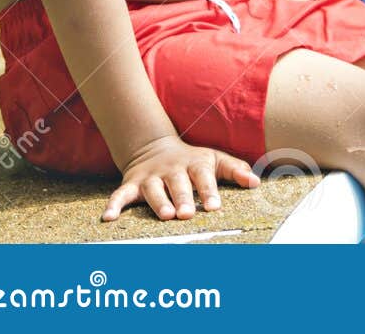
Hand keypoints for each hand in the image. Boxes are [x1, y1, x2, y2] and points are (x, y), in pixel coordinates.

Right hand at [105, 136, 258, 222]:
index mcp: (195, 164)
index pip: (203, 177)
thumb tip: (256, 182)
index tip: (215, 207)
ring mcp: (150, 177)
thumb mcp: (215, 160)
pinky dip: (114, 205)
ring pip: (153, 190)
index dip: (209, 191)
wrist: (156, 148)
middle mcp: (172, 170)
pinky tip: (108, 218)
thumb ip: (236, 170)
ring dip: (157, 202)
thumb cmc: (193, 161)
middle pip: (178, 185)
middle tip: (187, 214)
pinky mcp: (131, 184)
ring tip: (164, 216)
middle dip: (183, 199)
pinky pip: (120, 195)